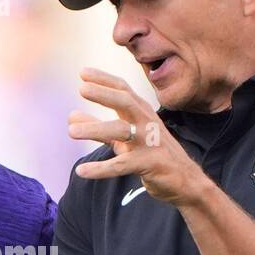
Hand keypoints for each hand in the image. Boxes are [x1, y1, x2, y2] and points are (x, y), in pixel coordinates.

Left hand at [68, 68, 207, 205]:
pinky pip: (122, 164)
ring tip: (70, 131)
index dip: (104, 80)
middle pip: (126, 101)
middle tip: (81, 89)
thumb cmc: (151, 154)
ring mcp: (149, 142)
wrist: (184, 181)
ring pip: (121, 130)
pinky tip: (82, 171)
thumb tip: (70, 116)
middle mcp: (146, 122)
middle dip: (104, 94)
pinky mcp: (149, 164)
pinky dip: (101, 168)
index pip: (123, 89)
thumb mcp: (122, 139)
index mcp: (141, 112)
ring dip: (95, 129)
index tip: (83, 73)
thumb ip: (98, 126)